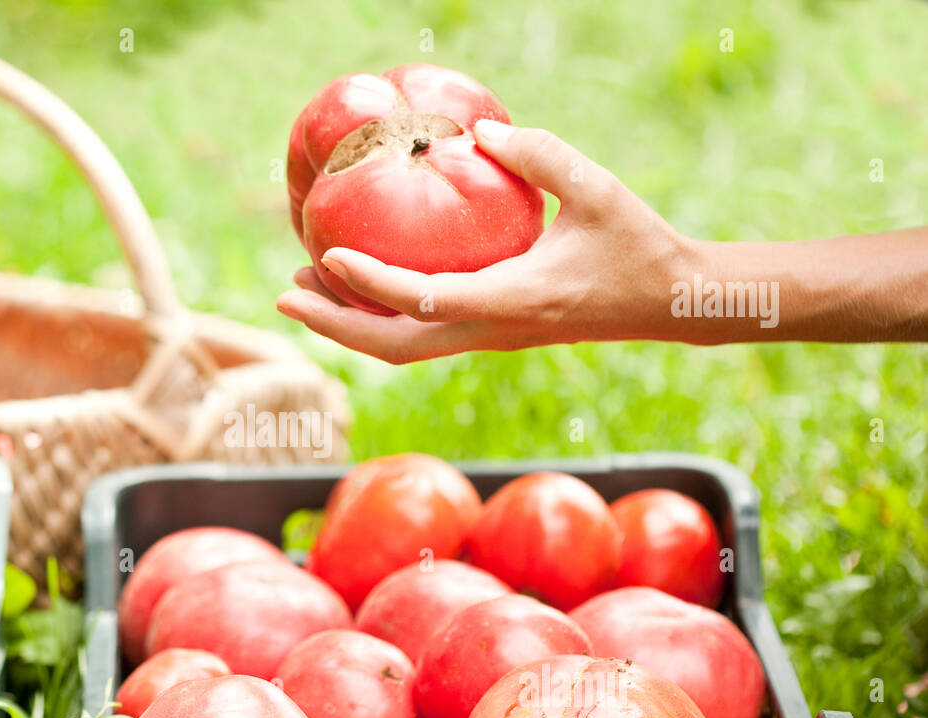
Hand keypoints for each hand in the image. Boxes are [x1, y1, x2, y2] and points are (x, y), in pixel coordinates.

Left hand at [276, 119, 694, 362]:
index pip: (423, 302)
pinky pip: (421, 334)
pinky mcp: (490, 333)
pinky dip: (378, 316)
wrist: (668, 301)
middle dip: (334, 326)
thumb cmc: (638, 244)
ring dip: (349, 325)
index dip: (370, 284)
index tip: (327, 256)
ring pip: (403, 349)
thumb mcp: (597, 189)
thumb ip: (539, 156)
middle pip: (394, 348)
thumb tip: (476, 132)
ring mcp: (488, 339)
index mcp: (514, 300)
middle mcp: (492, 332)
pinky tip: (356, 284)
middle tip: (285, 293)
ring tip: (304, 287)